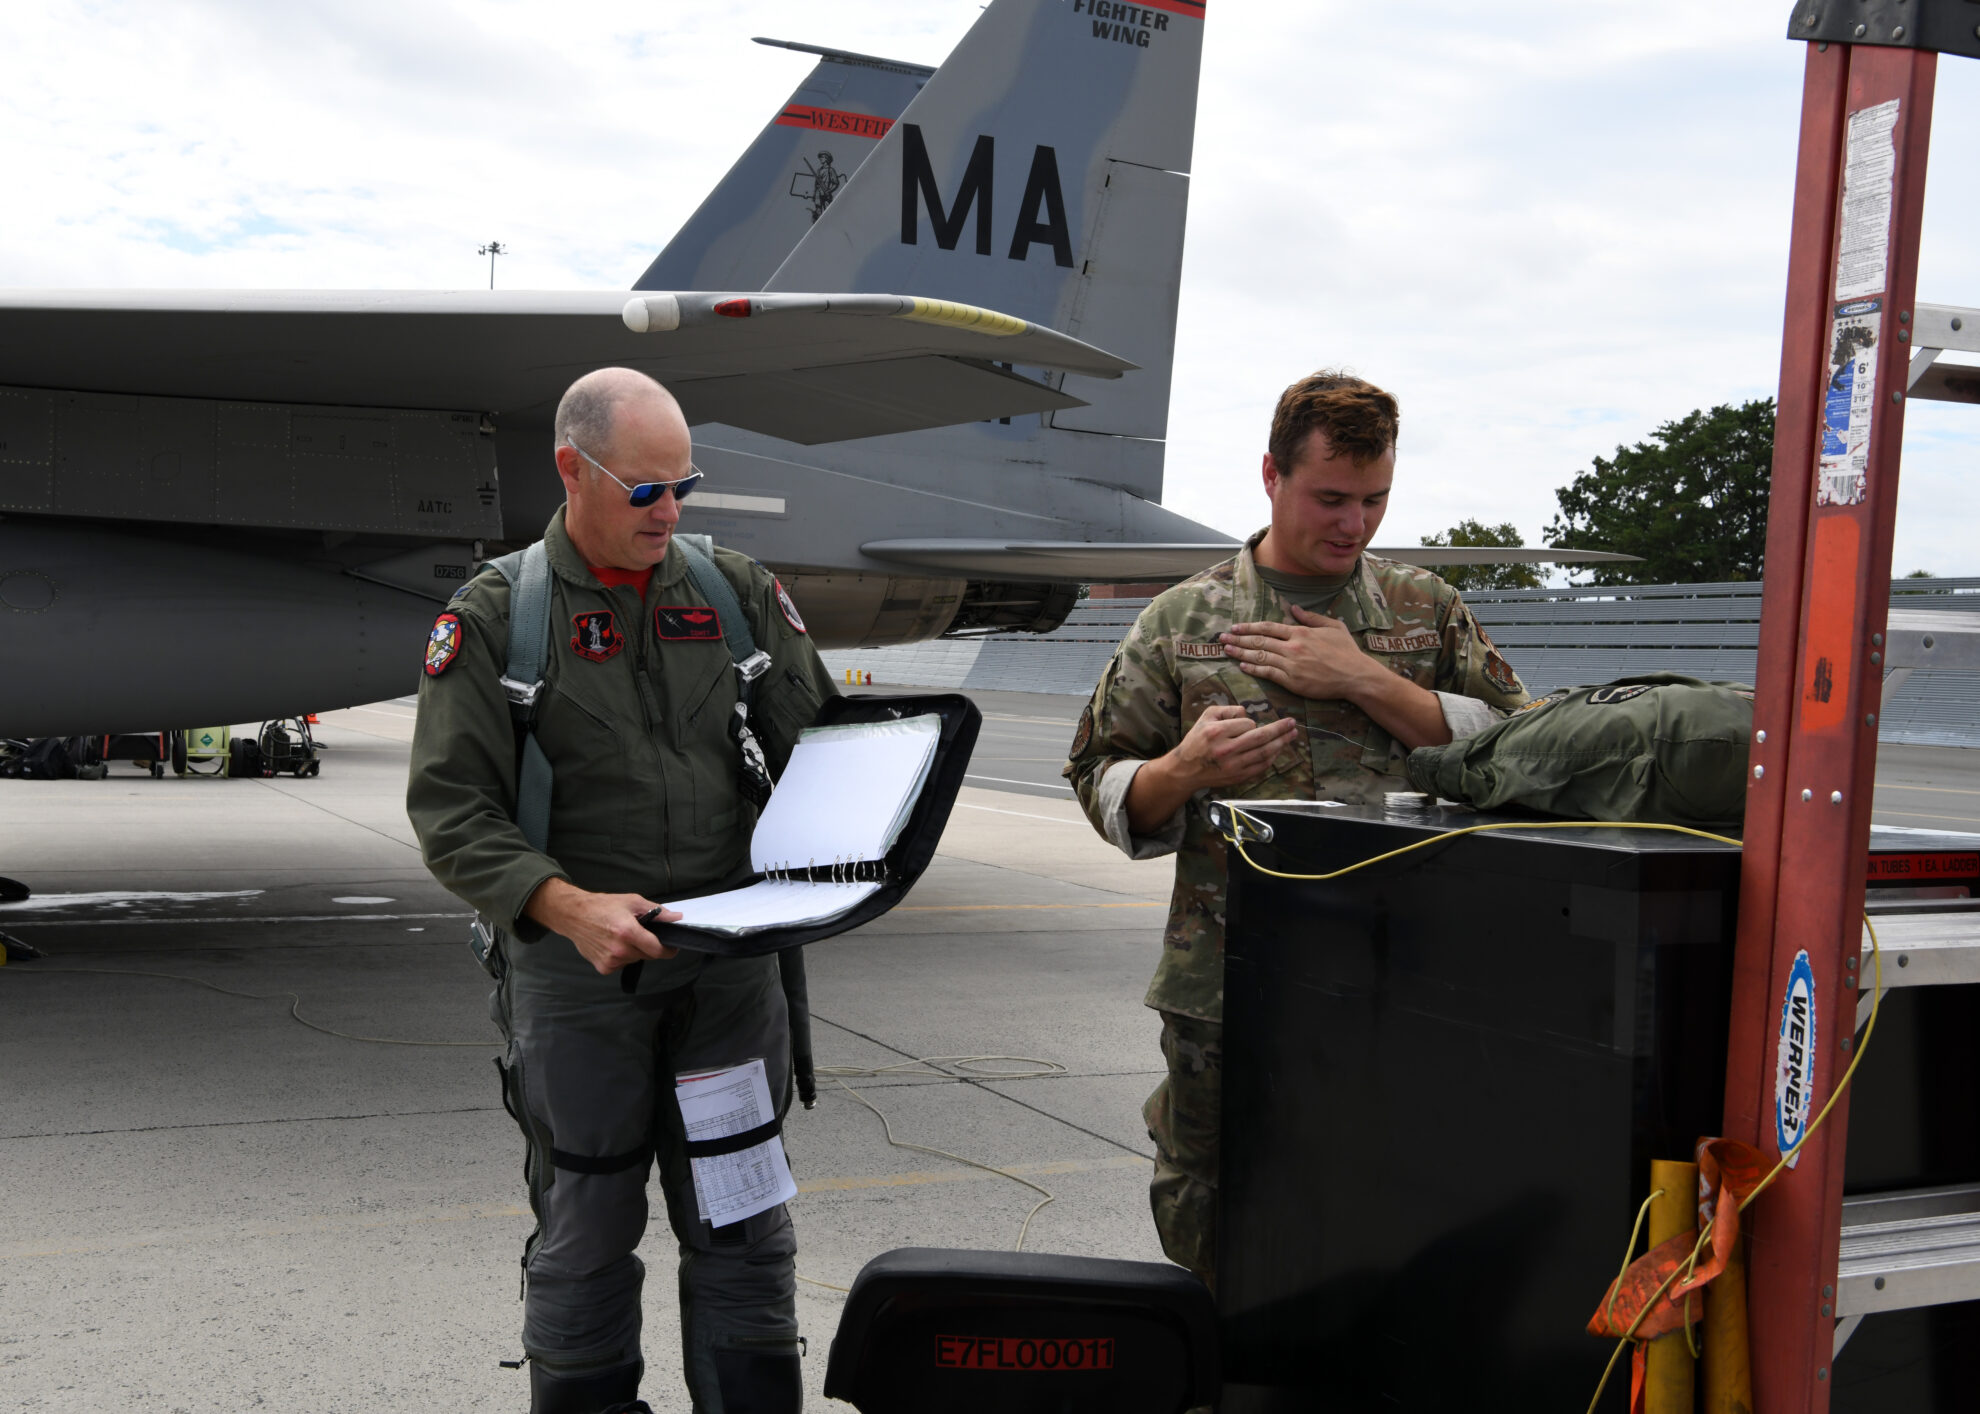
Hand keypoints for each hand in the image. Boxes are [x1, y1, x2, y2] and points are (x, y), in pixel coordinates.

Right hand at [524, 877, 678, 974]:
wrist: (574, 915)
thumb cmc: (602, 906)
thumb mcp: (632, 901)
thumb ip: (657, 912)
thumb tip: (676, 918)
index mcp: (629, 932)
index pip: (657, 950)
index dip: (668, 950)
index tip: (672, 947)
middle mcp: (620, 949)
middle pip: (648, 955)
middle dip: (648, 945)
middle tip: (638, 932)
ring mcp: (611, 960)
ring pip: (635, 959)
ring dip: (634, 950)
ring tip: (621, 936)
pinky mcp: (604, 967)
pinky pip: (622, 964)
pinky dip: (622, 956)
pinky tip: (612, 944)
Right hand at [1171, 704, 1301, 791]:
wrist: (1186, 770)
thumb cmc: (1196, 741)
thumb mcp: (1205, 717)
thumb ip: (1227, 710)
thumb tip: (1246, 713)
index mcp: (1217, 732)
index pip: (1246, 723)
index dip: (1252, 722)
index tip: (1249, 724)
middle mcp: (1226, 749)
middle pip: (1261, 738)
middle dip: (1280, 730)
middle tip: (1293, 723)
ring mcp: (1233, 765)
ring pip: (1264, 753)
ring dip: (1281, 743)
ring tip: (1292, 735)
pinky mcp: (1238, 777)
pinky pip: (1261, 767)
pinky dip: (1272, 758)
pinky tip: (1279, 750)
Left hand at [1221, 603, 1376, 700]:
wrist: (1356, 676)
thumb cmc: (1346, 651)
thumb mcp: (1332, 627)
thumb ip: (1311, 617)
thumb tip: (1293, 608)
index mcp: (1300, 632)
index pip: (1268, 628)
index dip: (1249, 627)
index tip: (1236, 627)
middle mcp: (1293, 647)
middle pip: (1259, 641)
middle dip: (1238, 638)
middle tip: (1222, 638)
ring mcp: (1291, 664)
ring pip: (1260, 656)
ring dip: (1241, 653)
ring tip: (1227, 650)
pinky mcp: (1293, 681)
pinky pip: (1268, 673)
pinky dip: (1254, 669)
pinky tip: (1243, 665)